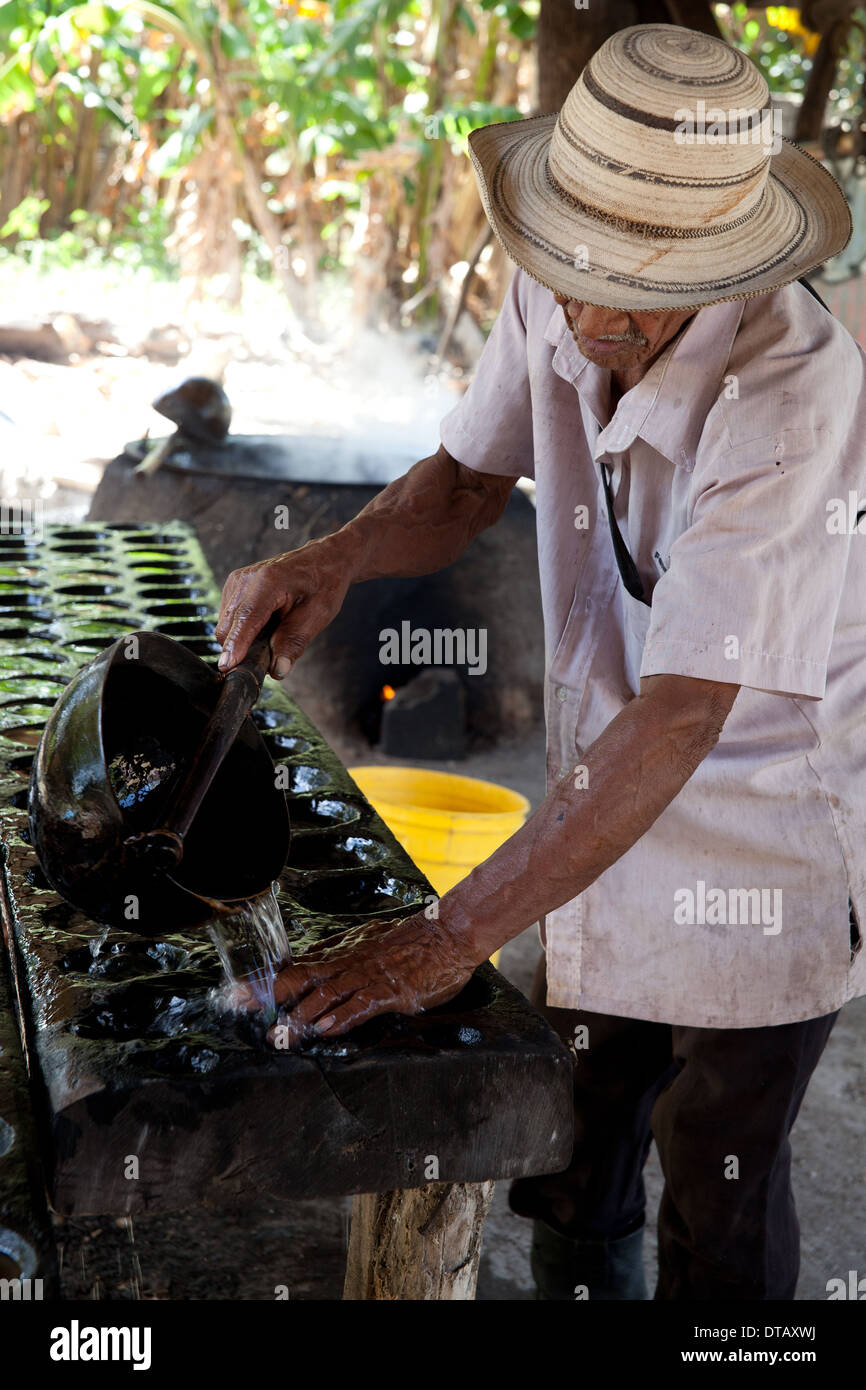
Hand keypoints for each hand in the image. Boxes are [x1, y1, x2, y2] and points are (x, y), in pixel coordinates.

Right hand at [215, 537, 353, 677]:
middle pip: (229, 626)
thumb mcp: (318, 616)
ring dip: (242, 640)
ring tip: (273, 633)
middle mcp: (247, 578)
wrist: (323, 560)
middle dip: (241, 649)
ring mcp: (237, 580)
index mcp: (270, 581)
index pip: (246, 618)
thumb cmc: (323, 584)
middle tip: (269, 657)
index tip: (226, 666)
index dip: (236, 644)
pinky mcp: (233, 586)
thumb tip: (277, 670)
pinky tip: (265, 624)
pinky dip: (242, 629)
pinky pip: (229, 619)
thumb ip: (294, 643)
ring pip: (226, 626)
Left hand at [233, 911, 478, 1046]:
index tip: (236, 993)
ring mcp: (369, 977)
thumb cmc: (408, 942)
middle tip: (243, 1011)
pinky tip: (327, 1029)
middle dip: (270, 996)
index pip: (295, 967)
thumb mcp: (367, 944)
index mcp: (341, 954)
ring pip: (327, 994)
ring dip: (301, 1016)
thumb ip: (340, 957)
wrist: (447, 933)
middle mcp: (348, 964)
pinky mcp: (392, 991)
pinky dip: (343, 1016)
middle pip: (301, 977)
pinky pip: (363, 1004)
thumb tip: (312, 966)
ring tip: (280, 1035)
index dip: (264, 981)